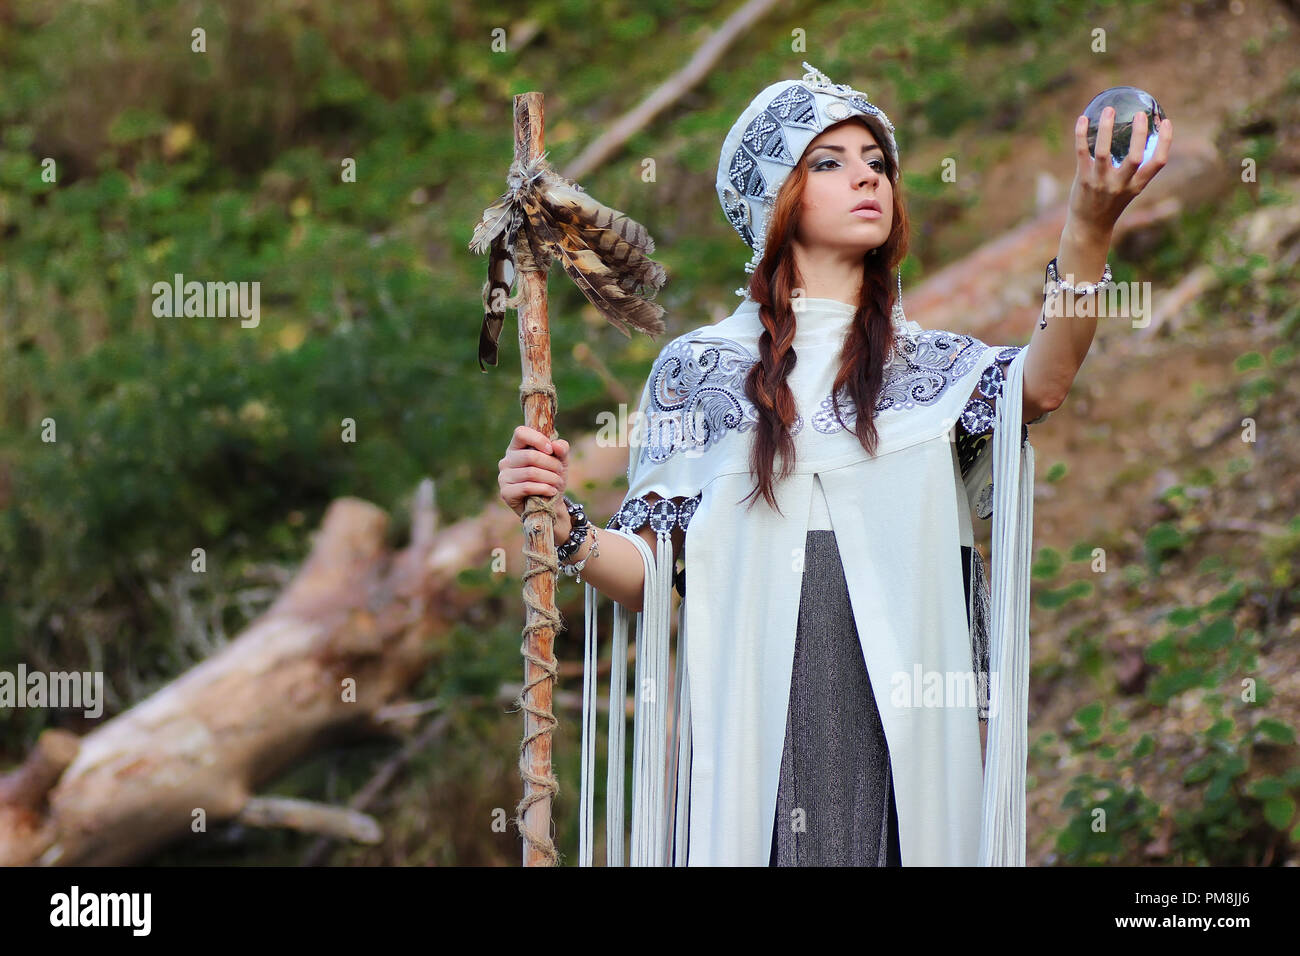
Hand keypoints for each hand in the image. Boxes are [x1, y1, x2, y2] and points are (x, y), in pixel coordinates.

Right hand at [498, 426, 570, 532]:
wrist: (549, 505)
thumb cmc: (551, 478)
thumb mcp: (561, 461)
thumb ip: (561, 449)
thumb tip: (556, 445)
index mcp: (516, 448)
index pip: (521, 433)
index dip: (538, 439)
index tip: (551, 450)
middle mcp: (507, 461)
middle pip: (530, 455)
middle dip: (551, 464)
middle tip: (559, 472)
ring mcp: (503, 477)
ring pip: (530, 472)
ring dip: (550, 478)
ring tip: (557, 483)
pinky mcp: (505, 492)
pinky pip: (526, 487)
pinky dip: (544, 489)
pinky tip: (552, 491)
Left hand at [1066, 106, 1171, 237]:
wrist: (1088, 227)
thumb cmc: (1110, 203)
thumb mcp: (1128, 190)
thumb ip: (1135, 170)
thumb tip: (1141, 138)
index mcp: (1137, 186)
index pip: (1158, 163)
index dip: (1166, 141)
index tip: (1167, 121)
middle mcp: (1121, 185)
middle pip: (1135, 157)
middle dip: (1139, 134)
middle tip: (1139, 113)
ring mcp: (1100, 183)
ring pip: (1104, 152)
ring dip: (1106, 128)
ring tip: (1109, 110)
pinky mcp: (1082, 180)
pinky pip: (1082, 153)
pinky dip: (1082, 135)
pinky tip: (1083, 119)